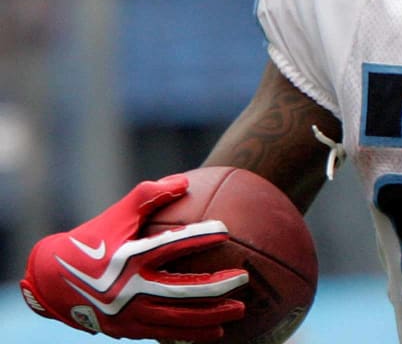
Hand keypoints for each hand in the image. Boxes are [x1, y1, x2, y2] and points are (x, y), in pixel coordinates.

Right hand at [19, 175, 247, 341]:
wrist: (51, 282)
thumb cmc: (90, 241)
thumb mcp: (114, 215)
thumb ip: (147, 196)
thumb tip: (184, 181)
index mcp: (127, 259)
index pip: (170, 246)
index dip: (200, 237)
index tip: (226, 230)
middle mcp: (129, 290)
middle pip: (181, 292)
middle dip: (216, 289)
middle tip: (244, 279)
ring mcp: (128, 314)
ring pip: (177, 321)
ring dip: (210, 318)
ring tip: (239, 313)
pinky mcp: (127, 330)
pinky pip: (164, 334)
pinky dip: (190, 335)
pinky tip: (215, 332)